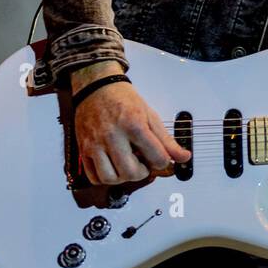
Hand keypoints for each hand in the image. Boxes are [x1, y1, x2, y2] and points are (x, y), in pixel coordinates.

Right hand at [69, 61, 190, 184]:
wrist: (97, 88)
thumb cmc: (124, 100)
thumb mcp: (150, 116)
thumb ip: (166, 140)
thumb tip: (183, 157)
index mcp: (134, 125)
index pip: (156, 157)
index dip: (163, 162)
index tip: (160, 158)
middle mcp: (113, 135)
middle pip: (130, 172)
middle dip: (142, 173)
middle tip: (143, 164)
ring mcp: (96, 143)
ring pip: (110, 177)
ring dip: (123, 178)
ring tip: (127, 166)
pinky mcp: (84, 148)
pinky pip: (93, 176)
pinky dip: (105, 178)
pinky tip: (113, 168)